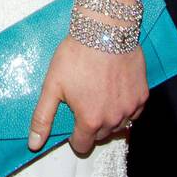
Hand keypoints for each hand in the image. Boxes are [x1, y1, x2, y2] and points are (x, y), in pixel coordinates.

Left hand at [27, 35, 148, 156]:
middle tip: (84, 102)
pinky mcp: (143, 95)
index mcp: (90, 120)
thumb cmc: (76, 56)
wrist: (104, 30)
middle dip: (91, 125)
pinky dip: (125, 107)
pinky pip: (134, 112)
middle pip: (101, 136)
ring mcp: (131, 108)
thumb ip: (43, 117)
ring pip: (119, 125)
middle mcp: (113, 119)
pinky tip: (115, 92)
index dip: (74, 137)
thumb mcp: (52, 86)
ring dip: (109, 118)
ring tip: (99, 95)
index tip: (72, 123)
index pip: (82, 145)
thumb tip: (34, 144)